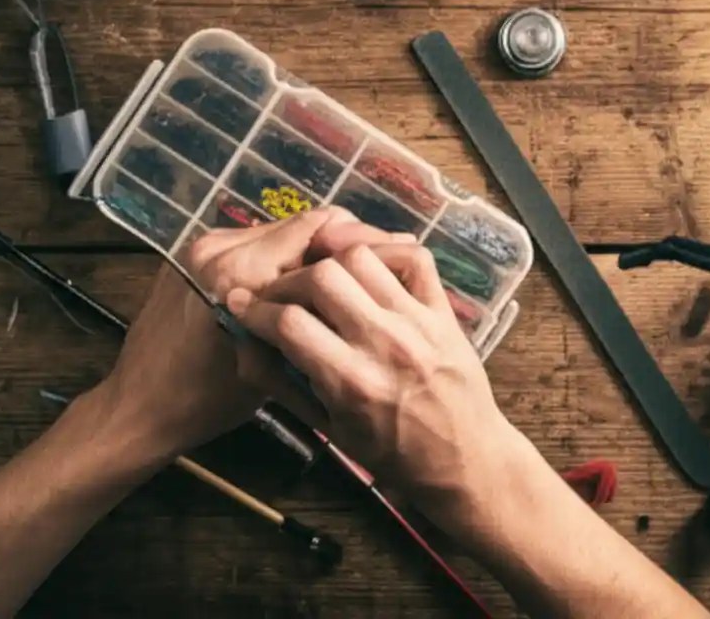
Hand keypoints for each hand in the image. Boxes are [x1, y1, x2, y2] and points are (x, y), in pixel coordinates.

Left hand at [96, 208, 404, 463]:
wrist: (139, 407)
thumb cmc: (206, 402)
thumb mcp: (273, 367)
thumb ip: (311, 319)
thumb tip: (362, 290)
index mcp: (238, 270)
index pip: (317, 227)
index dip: (360, 241)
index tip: (389, 259)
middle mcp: (218, 245)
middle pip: (300, 225)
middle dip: (338, 246)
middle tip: (374, 270)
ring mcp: (201, 245)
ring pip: (278, 233)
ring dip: (309, 253)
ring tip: (342, 282)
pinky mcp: (192, 253)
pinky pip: (252, 245)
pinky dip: (280, 260)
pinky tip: (300, 288)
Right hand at [225, 241, 519, 522]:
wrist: (466, 460)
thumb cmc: (394, 456)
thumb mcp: (332, 432)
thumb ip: (289, 386)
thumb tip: (247, 345)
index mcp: (352, 382)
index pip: (288, 323)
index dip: (255, 310)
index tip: (242, 306)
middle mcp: (384, 343)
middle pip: (320, 278)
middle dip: (288, 281)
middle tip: (280, 295)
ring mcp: (417, 322)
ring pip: (361, 258)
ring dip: (329, 261)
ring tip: (318, 278)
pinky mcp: (443, 311)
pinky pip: (413, 257)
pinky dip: (384, 249)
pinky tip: (365, 263)